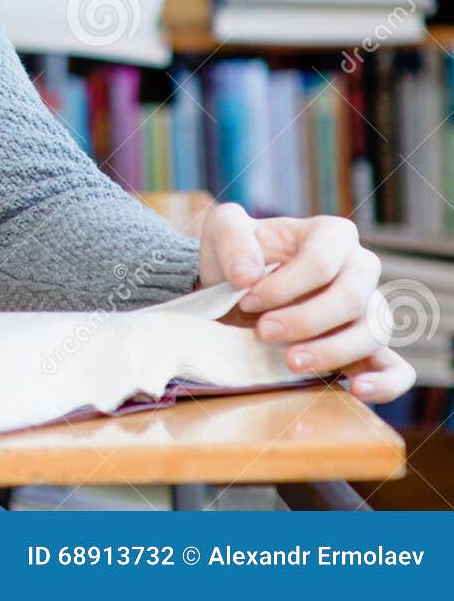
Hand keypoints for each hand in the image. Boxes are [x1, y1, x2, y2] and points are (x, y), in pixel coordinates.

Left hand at [197, 203, 415, 403]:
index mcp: (331, 235)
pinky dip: (384, 383)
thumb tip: (246, 275)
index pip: (322, 261)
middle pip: (351, 299)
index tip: (247, 299)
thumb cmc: (238, 256)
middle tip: (263, 332)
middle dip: (304, 321)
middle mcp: (360, 270)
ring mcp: (369, 311)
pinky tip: (355, 390)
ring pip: (372, 334)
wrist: (237, 292)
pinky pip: (397, 370)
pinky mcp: (369, 350)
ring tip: (290, 362)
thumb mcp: (222, 230)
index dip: (284, 286)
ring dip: (330, 352)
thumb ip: (231, 238)